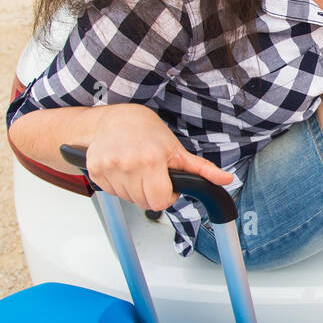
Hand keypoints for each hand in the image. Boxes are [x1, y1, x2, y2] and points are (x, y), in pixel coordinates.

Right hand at [84, 103, 234, 211]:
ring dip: (134, 189)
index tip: (165, 181)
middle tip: (150, 173)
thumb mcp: (177, 150)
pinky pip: (112, 193)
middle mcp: (128, 164)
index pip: (159, 202)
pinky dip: (119, 185)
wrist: (114, 119)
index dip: (166, 195)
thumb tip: (226, 179)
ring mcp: (110, 167)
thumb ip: (202, 169)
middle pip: (144, 203)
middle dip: (151, 192)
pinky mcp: (96, 171)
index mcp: (151, 160)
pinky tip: (122, 168)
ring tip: (136, 169)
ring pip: (128, 199)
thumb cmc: (147, 132)